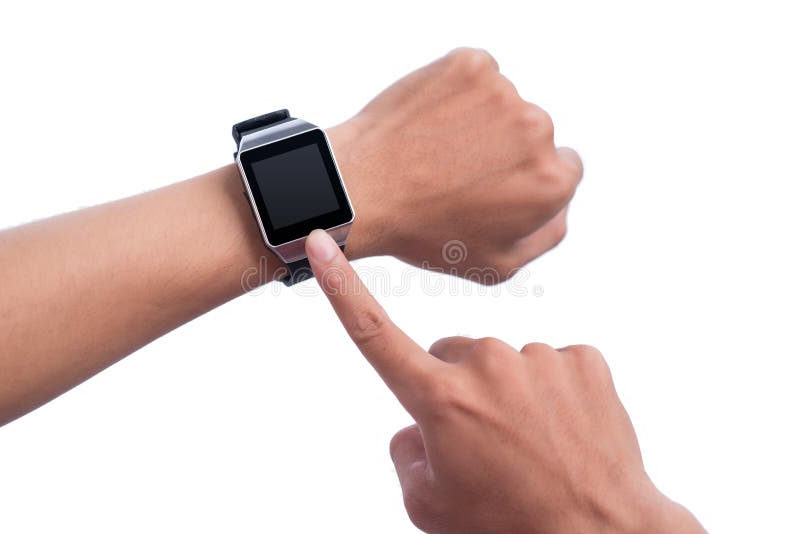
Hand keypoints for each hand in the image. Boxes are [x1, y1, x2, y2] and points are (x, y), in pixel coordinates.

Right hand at [305, 230, 703, 533]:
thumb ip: (406, 454)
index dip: (341, 287)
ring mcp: (539, 357)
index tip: (321, 243)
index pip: (374, 333)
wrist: (601, 533)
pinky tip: (562, 428)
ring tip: (530, 442)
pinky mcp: (583, 359)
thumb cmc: (511, 525)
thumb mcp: (430, 505)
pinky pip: (551, 364)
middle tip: (487, 439)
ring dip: (509, 392)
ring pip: (504, 361)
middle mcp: (486, 365)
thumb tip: (415, 426)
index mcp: (440, 398)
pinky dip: (552, 392)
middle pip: (451, 355)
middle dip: (457, 386)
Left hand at [329, 48, 582, 282]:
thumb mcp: (497, 265)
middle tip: (457, 172)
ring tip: (436, 150)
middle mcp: (537, 131)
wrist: (361, 189)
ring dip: (479, 120)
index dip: (528, 177)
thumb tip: (562, 202)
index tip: (493, 184)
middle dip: (505, 149)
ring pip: (504, 103)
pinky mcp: (470, 66)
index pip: (566, 166)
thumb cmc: (424, 234)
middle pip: (536, 133)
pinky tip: (429, 122)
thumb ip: (547, 234)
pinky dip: (457, 93)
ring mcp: (503, 93)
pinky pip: (478, 76)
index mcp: (551, 181)